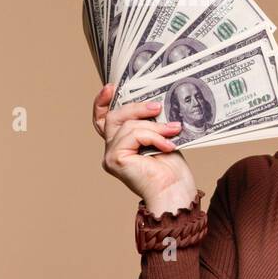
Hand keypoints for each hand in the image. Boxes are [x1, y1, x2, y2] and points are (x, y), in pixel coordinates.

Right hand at [93, 83, 197, 213]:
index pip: (103, 120)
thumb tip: (154, 104)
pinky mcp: (115, 160)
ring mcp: (110, 155)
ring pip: (128, 126)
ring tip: (173, 131)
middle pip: (114, 117)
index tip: (112, 87)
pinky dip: (153, 137)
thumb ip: (150, 124)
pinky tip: (168, 146)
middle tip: (157, 107)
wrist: (175, 192)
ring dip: (154, 127)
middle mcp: (111, 150)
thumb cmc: (172, 171)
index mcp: (120, 144)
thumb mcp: (161, 139)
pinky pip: (133, 136)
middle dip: (137, 109)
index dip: (102, 102)